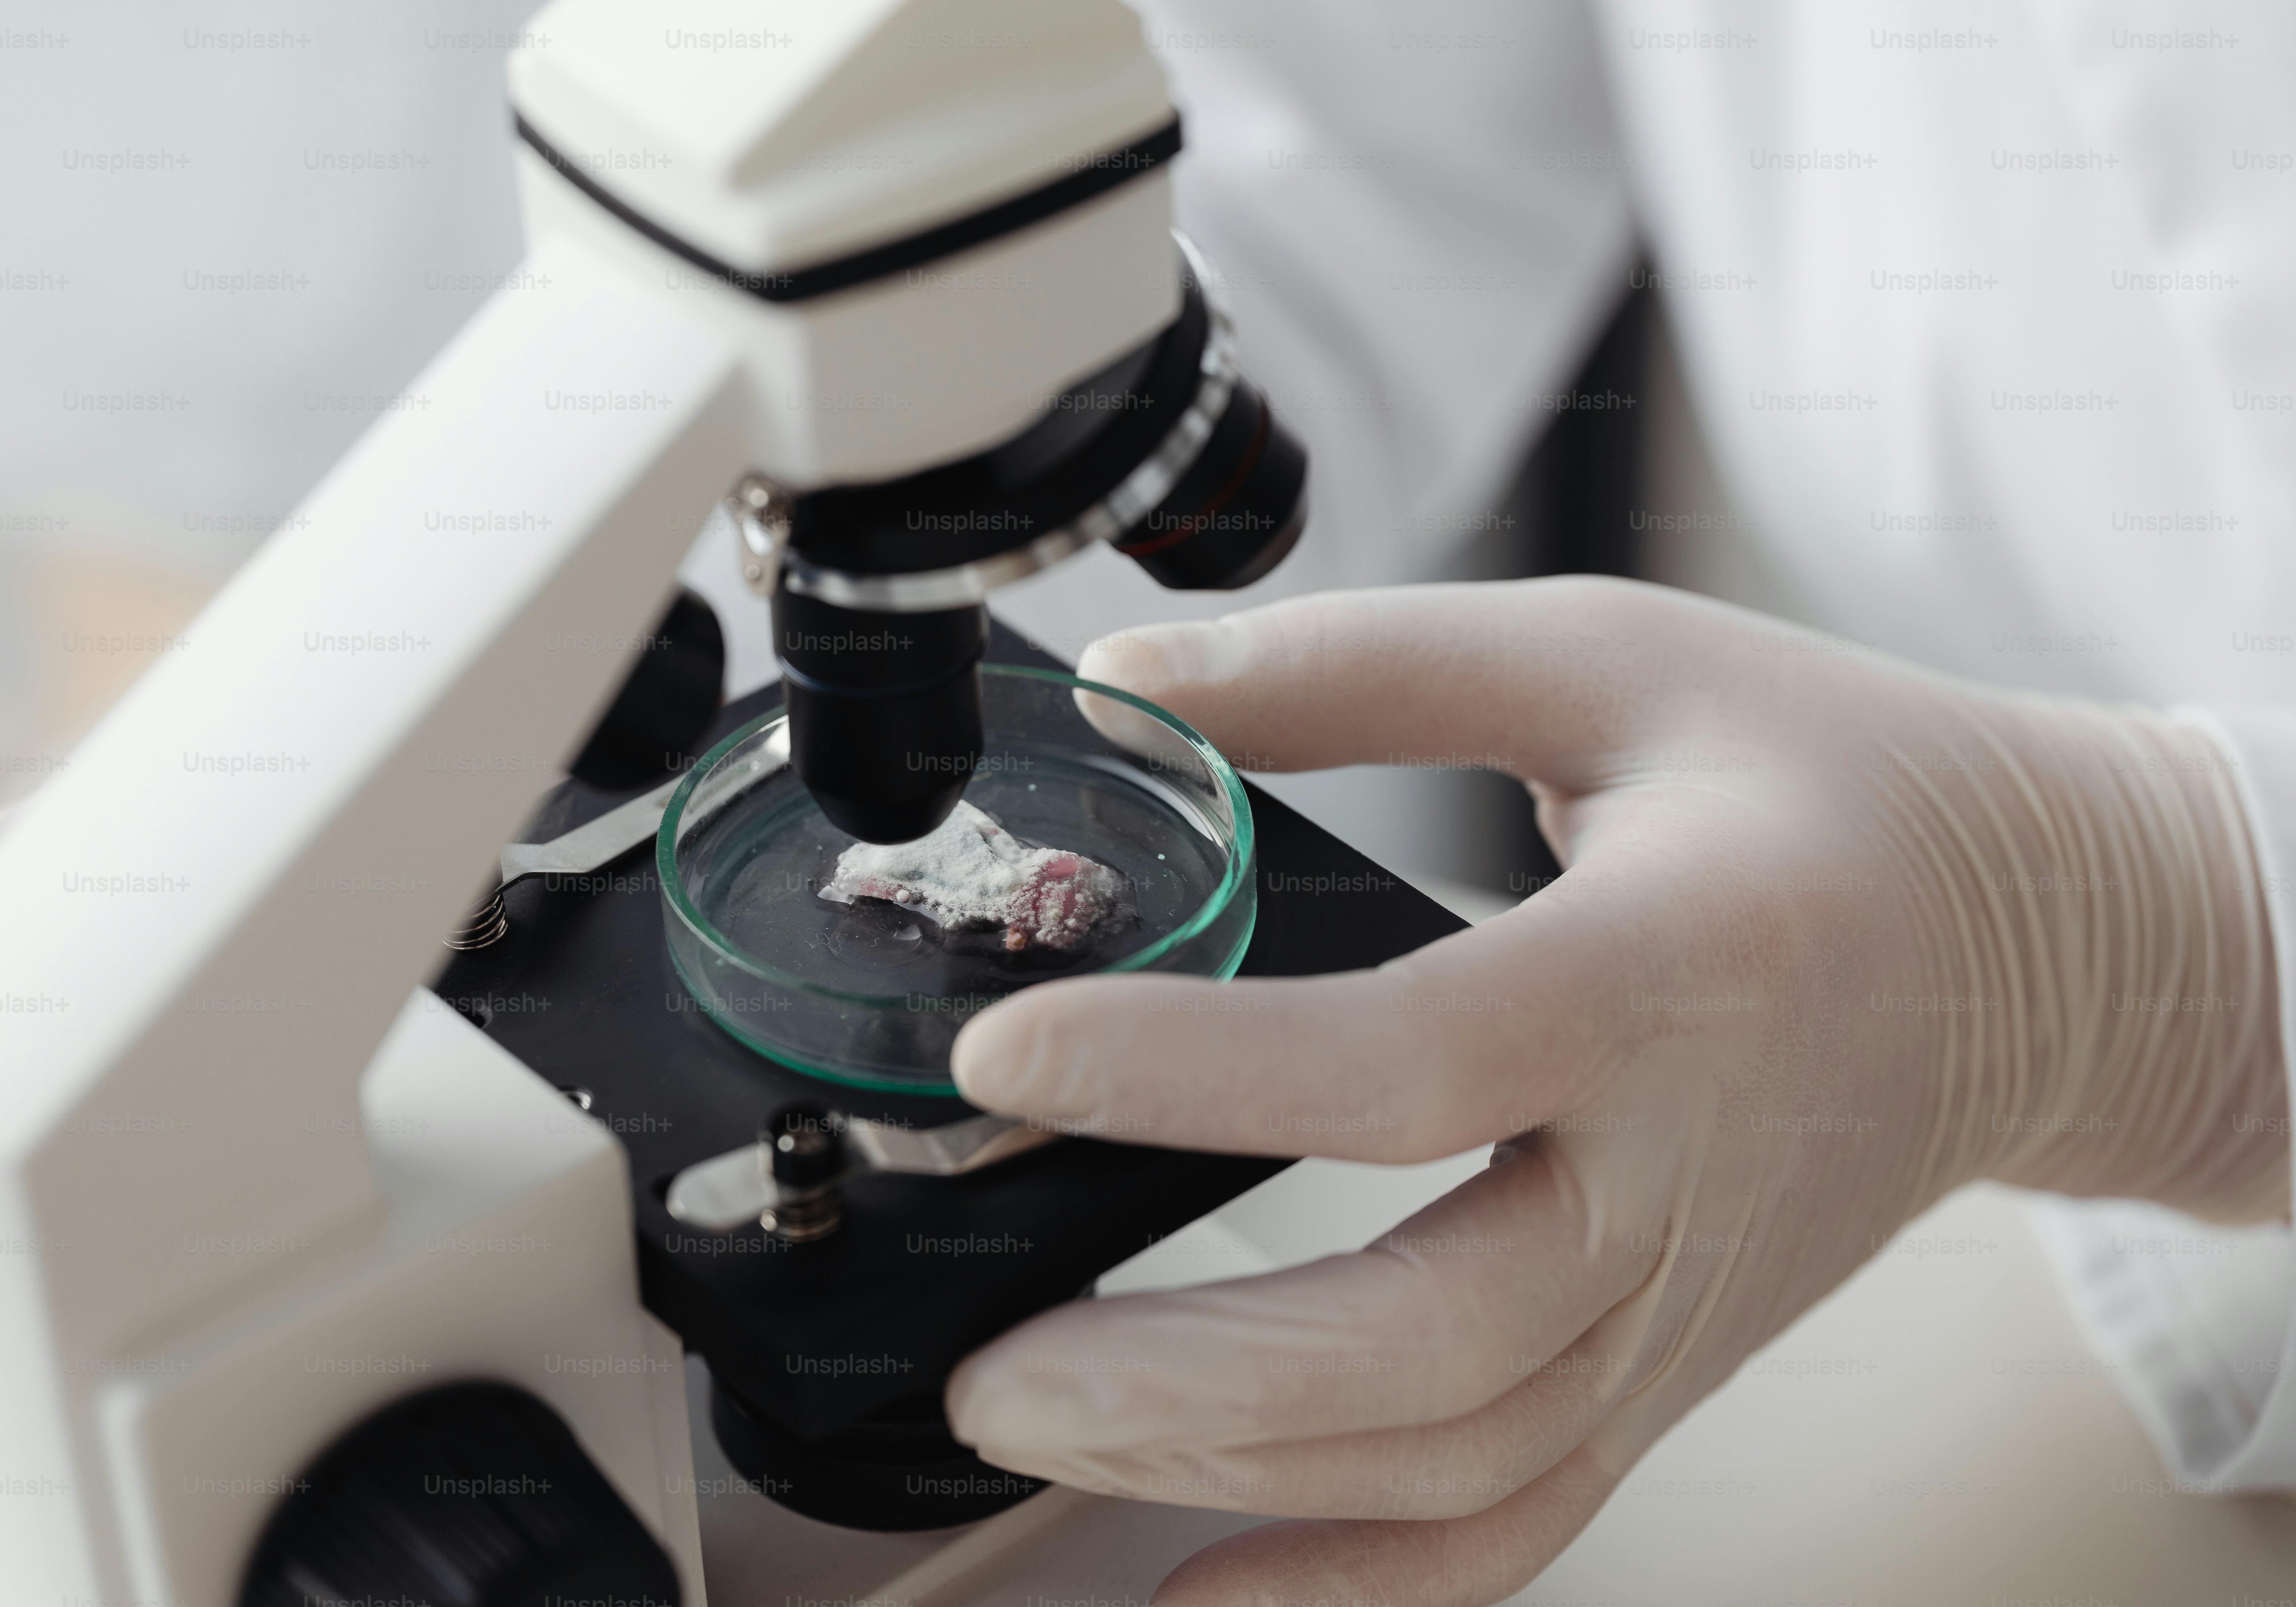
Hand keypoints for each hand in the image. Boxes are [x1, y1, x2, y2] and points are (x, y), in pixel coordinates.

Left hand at [943, 580, 2287, 1605]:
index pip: (1416, 1062)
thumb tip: (1123, 688)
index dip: (1196, 1073)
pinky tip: (1201, 1582)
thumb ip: (1360, 669)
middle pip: (1434, 1341)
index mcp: (1675, 967)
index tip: (1010, 1059)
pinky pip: (1521, 1519)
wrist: (2035, 945)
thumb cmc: (1824, 782)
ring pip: (1454, 1457)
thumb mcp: (1606, 658)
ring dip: (1226, 1474)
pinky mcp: (1672, 1365)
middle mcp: (1684, 1169)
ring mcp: (1685, 1300)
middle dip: (1184, 1377)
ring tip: (1038, 1423)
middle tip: (990, 1360)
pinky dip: (1356, 1581)